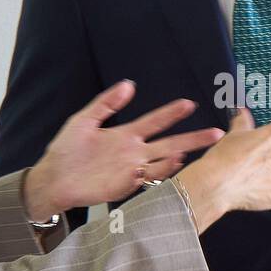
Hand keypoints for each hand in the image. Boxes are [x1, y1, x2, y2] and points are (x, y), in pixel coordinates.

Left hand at [22, 80, 223, 220]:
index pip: (155, 122)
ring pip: (162, 163)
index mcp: (125, 135)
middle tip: (216, 133)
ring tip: (190, 151)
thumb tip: (129, 84)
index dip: (171, 113)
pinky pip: (147, 180)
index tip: (189, 104)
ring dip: (177, 157)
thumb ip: (106, 103)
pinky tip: (168, 166)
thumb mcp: (84, 120)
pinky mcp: (125, 186)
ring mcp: (131, 170)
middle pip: (169, 144)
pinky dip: (158, 173)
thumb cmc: (66, 150)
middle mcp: (134, 152)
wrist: (53, 179)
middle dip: (192, 139)